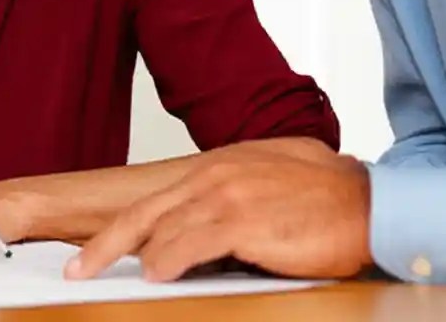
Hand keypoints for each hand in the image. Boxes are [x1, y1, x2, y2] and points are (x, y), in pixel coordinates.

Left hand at [65, 143, 371, 281]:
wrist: (370, 202)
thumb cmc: (324, 197)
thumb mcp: (265, 182)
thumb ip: (227, 198)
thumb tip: (195, 230)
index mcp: (216, 167)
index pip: (154, 201)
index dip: (118, 228)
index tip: (91, 248)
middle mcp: (214, 176)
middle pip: (143, 214)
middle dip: (104, 244)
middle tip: (76, 268)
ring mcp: (227, 196)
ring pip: (162, 230)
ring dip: (134, 258)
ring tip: (113, 278)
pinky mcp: (244, 220)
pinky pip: (192, 243)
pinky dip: (168, 259)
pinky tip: (154, 274)